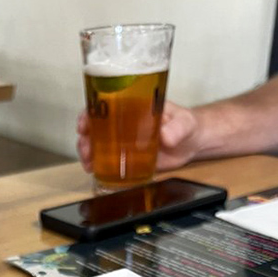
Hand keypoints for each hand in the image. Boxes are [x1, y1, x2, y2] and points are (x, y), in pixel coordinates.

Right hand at [77, 102, 202, 173]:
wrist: (193, 144)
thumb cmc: (187, 125)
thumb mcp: (184, 122)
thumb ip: (176, 128)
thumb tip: (165, 136)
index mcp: (133, 107)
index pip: (104, 105)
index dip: (90, 113)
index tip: (84, 123)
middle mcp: (123, 124)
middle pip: (95, 127)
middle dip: (84, 137)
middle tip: (86, 148)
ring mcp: (124, 142)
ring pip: (98, 145)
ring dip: (88, 153)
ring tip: (88, 163)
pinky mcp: (127, 160)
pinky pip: (108, 162)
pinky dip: (98, 166)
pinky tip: (94, 171)